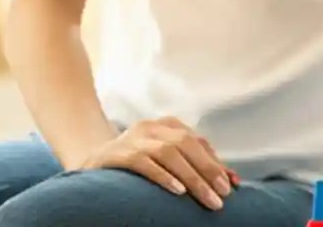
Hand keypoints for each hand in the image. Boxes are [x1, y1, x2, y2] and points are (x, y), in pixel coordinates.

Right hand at [78, 116, 236, 209]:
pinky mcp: (117, 154)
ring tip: (207, 198)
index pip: (198, 142)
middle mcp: (151, 127)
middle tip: (223, 195)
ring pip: (169, 152)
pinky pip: (143, 162)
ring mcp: (132, 139)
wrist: (89, 164)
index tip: (232, 185)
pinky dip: (163, 176)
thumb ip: (195, 166)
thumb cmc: (136, 165)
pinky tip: (177, 191)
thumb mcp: (166, 161)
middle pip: (187, 144)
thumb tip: (233, 181)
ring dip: (192, 177)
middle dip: (208, 170)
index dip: (216, 163)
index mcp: (166, 125)